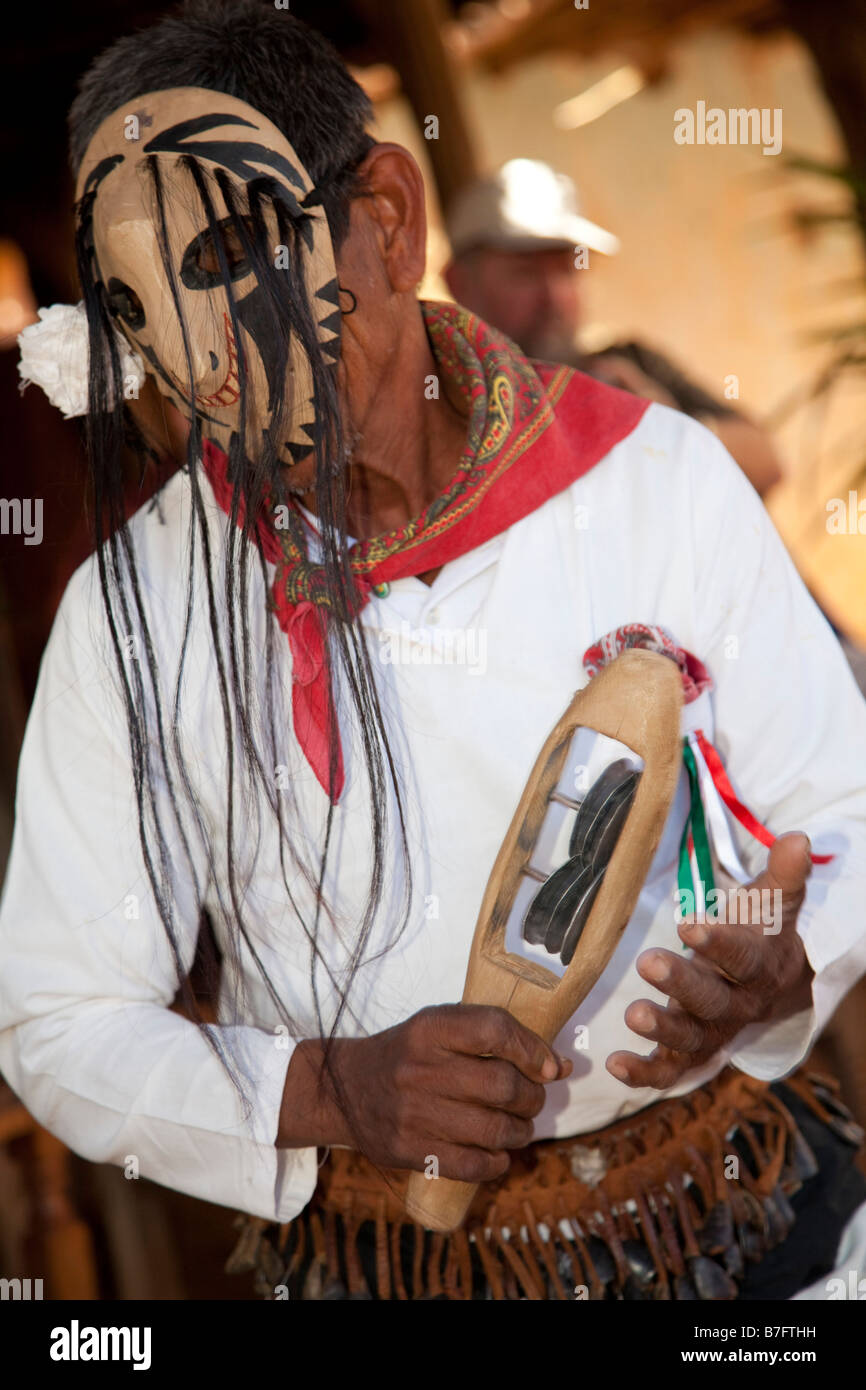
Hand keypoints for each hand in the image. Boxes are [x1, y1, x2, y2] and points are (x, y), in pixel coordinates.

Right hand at [282, 1004, 570, 1182]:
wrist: (344, 1088)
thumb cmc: (408, 1053)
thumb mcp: (440, 1027)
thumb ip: (497, 1039)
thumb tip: (562, 1066)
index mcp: (429, 1028)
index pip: (494, 1030)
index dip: (532, 1050)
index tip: (549, 1067)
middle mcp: (419, 1068)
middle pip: (502, 1085)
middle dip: (532, 1097)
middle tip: (531, 1100)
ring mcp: (412, 1112)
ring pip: (493, 1129)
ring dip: (521, 1132)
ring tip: (519, 1127)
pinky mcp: (408, 1150)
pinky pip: (471, 1165)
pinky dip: (496, 1162)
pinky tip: (497, 1154)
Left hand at [606, 832, 813, 1089]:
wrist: (773, 986)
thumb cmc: (762, 934)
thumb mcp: (774, 905)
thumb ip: (783, 876)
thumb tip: (798, 838)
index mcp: (759, 969)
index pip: (743, 957)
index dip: (719, 943)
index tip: (690, 924)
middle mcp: (737, 1006)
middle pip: (712, 1000)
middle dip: (681, 983)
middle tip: (648, 961)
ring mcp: (712, 1032)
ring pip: (691, 1038)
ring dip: (662, 1030)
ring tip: (633, 1014)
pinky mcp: (689, 1051)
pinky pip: (670, 1069)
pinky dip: (645, 1072)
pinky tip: (614, 1065)